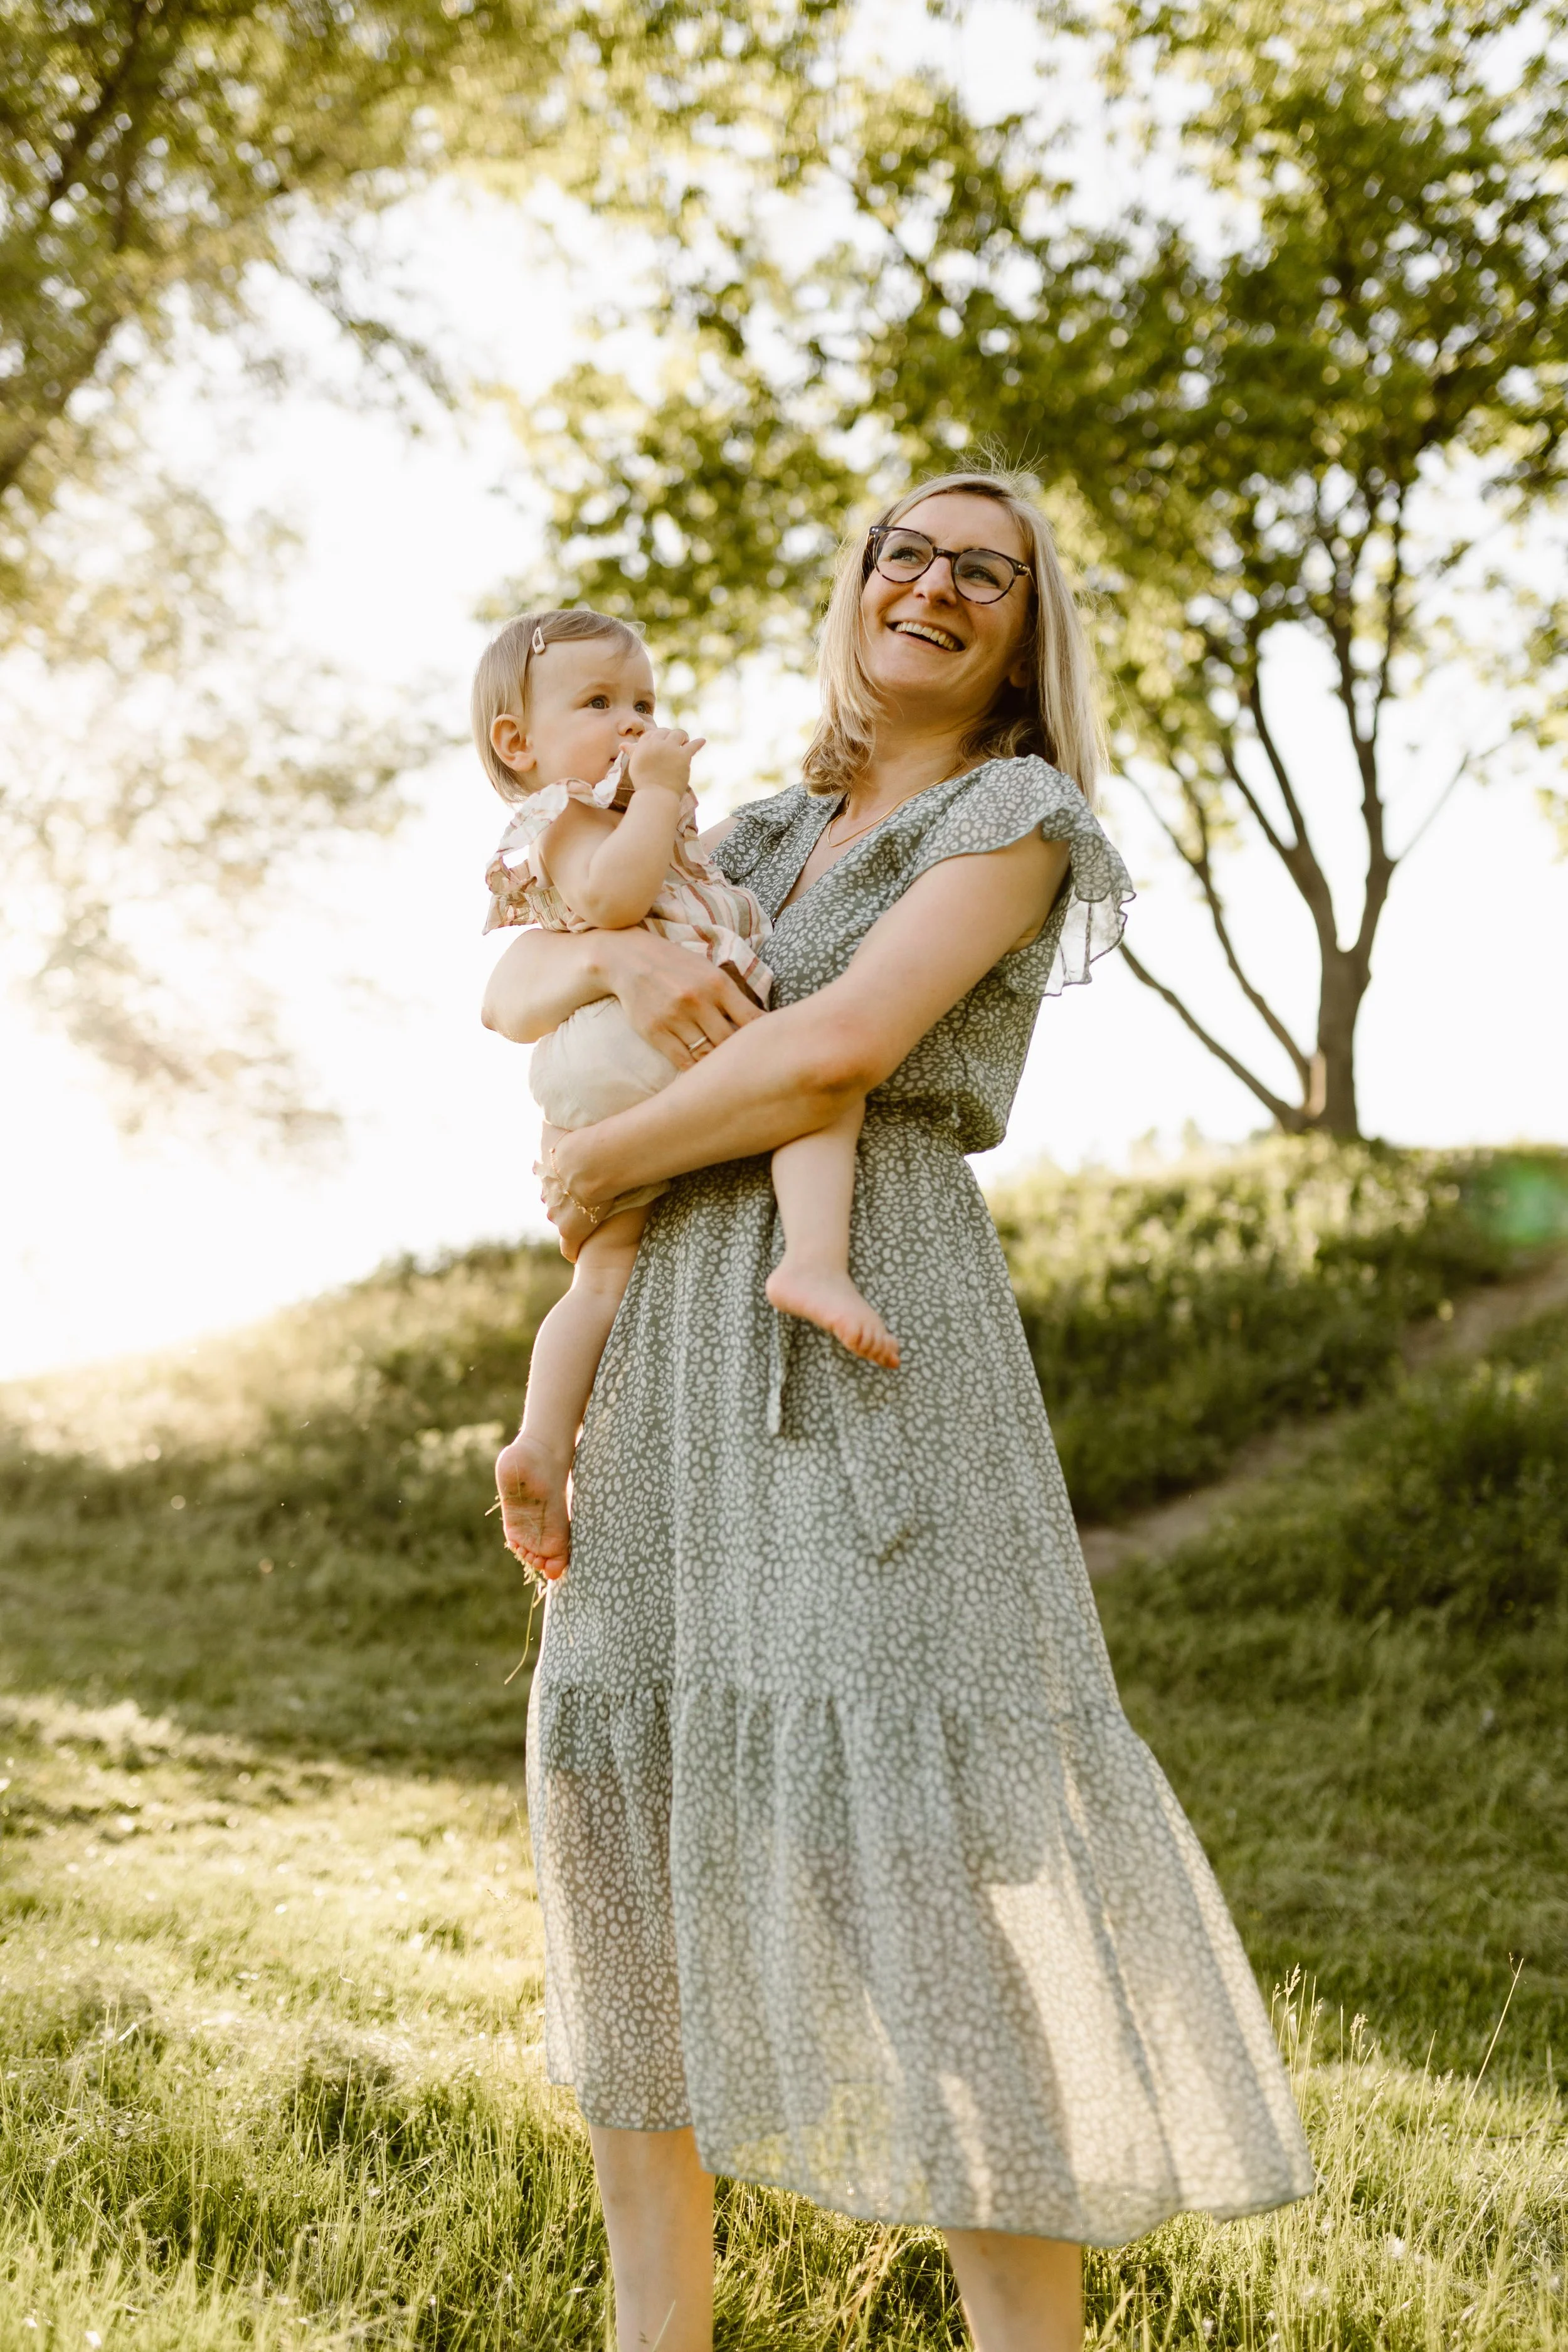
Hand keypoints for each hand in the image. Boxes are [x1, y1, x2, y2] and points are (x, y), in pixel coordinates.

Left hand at [536, 1124, 601, 1261]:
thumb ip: (552, 1117)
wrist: (589, 1161)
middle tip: (581, 1190)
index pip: (544, 1171)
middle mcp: (546, 1191)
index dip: (557, 1171)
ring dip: (569, 1215)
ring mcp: (557, 1212)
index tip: (569, 1170)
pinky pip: (569, 1246)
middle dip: (562, 1194)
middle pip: (551, 1196)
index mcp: (543, 1166)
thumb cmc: (579, 1137)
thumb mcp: (556, 1120)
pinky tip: (574, 1253)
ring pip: (559, 1216)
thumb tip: (545, 1101)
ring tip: (586, 1213)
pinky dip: (571, 1249)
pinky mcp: (570, 1230)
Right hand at [599, 928, 763, 1069]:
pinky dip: (695, 1070)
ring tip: (725, 1070)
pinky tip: (702, 1072)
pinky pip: (683, 1061)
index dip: (763, 1037)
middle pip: (730, 1042)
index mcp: (717, 983)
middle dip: (739, 1054)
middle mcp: (698, 1000)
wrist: (628, 958)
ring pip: (707, 1054)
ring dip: (717, 1064)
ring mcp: (674, 1017)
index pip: (752, 1019)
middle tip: (747, 1065)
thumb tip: (762, 1025)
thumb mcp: (709, 971)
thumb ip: (732, 996)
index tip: (766, 1047)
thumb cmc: (676, 966)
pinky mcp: (655, 1031)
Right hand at [627, 725, 704, 796]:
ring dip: (682, 737)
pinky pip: (693, 746)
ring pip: (678, 734)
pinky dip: (698, 743)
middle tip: (674, 744)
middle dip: (669, 736)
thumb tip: (623, 744)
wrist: (655, 796)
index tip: (661, 743)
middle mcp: (657, 743)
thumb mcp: (635, 765)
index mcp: (644, 745)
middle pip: (665, 732)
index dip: (657, 737)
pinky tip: (703, 741)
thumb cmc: (644, 782)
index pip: (652, 733)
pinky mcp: (683, 756)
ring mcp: (670, 749)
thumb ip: (632, 752)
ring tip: (684, 743)